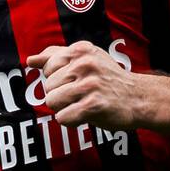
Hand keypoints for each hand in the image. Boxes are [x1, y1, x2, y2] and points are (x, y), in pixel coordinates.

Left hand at [26, 41, 140, 130]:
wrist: (139, 98)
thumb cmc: (109, 79)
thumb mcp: (87, 59)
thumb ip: (56, 56)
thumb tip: (30, 60)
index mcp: (81, 50)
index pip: (47, 68)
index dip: (59, 79)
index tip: (78, 81)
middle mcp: (85, 64)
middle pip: (47, 87)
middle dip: (61, 95)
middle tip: (84, 95)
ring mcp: (90, 85)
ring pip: (52, 102)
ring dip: (66, 108)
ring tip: (84, 104)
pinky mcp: (94, 106)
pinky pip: (62, 118)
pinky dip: (72, 120)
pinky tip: (87, 114)